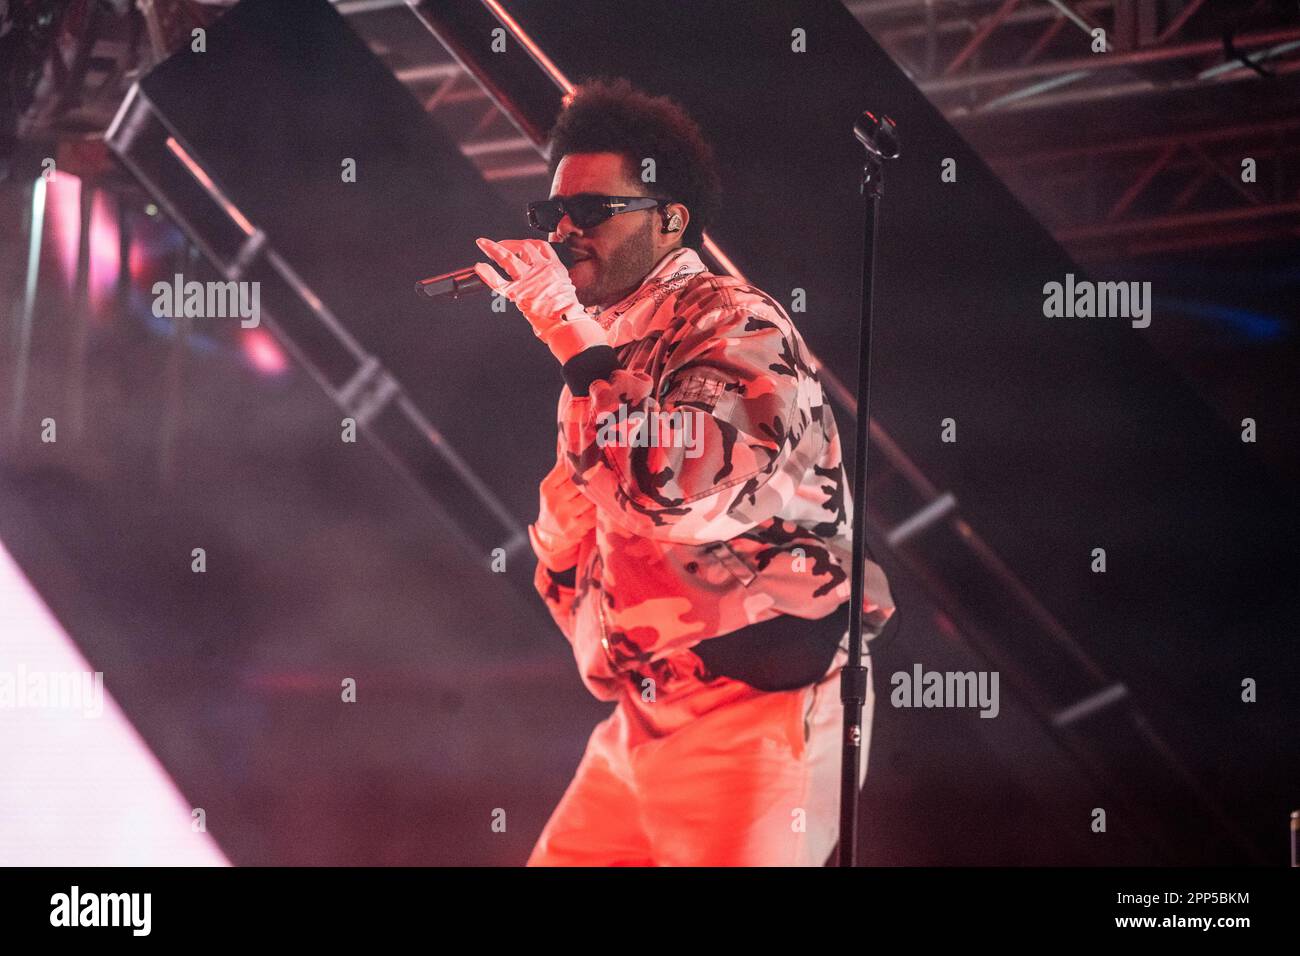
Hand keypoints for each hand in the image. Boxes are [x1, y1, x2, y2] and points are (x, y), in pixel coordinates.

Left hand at [474, 237, 608, 364]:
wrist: (566, 321)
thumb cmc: (567, 311)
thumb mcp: (566, 286)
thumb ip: (555, 279)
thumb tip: (546, 281)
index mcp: (554, 267)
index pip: (540, 246)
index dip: (528, 243)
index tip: (521, 245)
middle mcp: (540, 269)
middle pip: (523, 247)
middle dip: (509, 243)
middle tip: (499, 244)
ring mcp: (527, 279)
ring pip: (507, 257)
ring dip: (493, 249)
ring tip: (483, 245)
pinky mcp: (517, 292)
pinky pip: (498, 280)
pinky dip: (487, 273)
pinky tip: (480, 267)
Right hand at [529, 456, 596, 571]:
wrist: (551, 536)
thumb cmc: (557, 503)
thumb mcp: (554, 486)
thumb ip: (564, 467)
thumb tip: (572, 439)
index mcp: (547, 487)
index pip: (567, 469)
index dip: (582, 462)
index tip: (595, 455)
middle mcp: (553, 502)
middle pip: (580, 483)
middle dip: (593, 477)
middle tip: (607, 468)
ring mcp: (563, 517)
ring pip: (589, 498)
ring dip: (599, 493)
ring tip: (607, 486)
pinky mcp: (574, 530)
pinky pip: (594, 514)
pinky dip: (600, 508)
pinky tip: (604, 504)